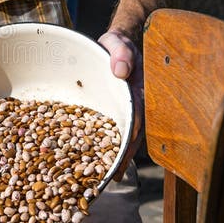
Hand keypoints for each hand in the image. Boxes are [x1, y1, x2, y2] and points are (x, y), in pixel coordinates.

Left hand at [97, 30, 142, 179]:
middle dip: (120, 157)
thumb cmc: (117, 45)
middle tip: (111, 178)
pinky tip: (85, 159)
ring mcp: (119, 111)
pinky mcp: (108, 112)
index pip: (136, 120)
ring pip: (115, 137)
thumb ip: (120, 53)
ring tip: (99, 177)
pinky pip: (103, 130)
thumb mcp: (118, 44)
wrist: (113, 45)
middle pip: (128, 136)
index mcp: (138, 93)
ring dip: (108, 156)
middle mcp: (131, 106)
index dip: (130, 141)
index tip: (123, 157)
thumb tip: (121, 71)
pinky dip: (97, 145)